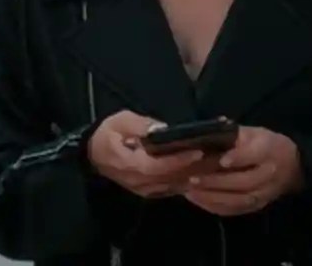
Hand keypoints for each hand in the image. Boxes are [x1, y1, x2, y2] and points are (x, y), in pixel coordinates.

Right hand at [86, 110, 206, 198]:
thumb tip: (162, 129)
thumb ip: (141, 126)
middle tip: (217, 157)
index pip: (157, 166)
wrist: (93, 153)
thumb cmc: (109, 134)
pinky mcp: (150, 191)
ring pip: (174, 185)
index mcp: (130, 164)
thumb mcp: (121, 121)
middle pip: (170, 178)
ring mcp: (145, 190)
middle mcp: (139, 182)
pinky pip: (172, 188)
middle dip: (194, 168)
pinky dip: (187, 181)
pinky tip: (203, 172)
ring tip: (215, 164)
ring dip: (194, 176)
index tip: (198, 151)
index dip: (178, 160)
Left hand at [183, 126, 304, 215]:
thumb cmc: (266, 144)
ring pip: (238, 200)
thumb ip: (233, 132)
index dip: (239, 158)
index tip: (222, 160)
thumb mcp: (254, 132)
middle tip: (192, 179)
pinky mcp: (257, 206)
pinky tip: (198, 199)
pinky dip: (214, 206)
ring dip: (212, 197)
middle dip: (216, 182)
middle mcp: (269, 175)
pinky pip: (235, 210)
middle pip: (243, 182)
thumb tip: (209, 130)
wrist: (292, 166)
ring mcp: (264, 194)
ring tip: (190, 191)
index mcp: (269, 150)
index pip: (255, 155)